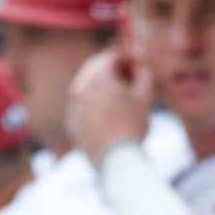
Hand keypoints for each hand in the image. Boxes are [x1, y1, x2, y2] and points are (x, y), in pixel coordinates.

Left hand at [65, 48, 153, 164]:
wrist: (115, 158)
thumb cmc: (132, 125)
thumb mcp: (145, 96)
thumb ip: (143, 73)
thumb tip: (140, 64)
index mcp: (96, 76)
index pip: (111, 56)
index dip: (128, 57)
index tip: (140, 63)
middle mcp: (78, 87)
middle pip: (95, 68)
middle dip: (113, 68)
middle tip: (130, 75)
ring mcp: (71, 105)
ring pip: (86, 85)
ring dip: (102, 84)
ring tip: (122, 93)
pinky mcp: (70, 121)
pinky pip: (81, 103)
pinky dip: (93, 101)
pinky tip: (109, 109)